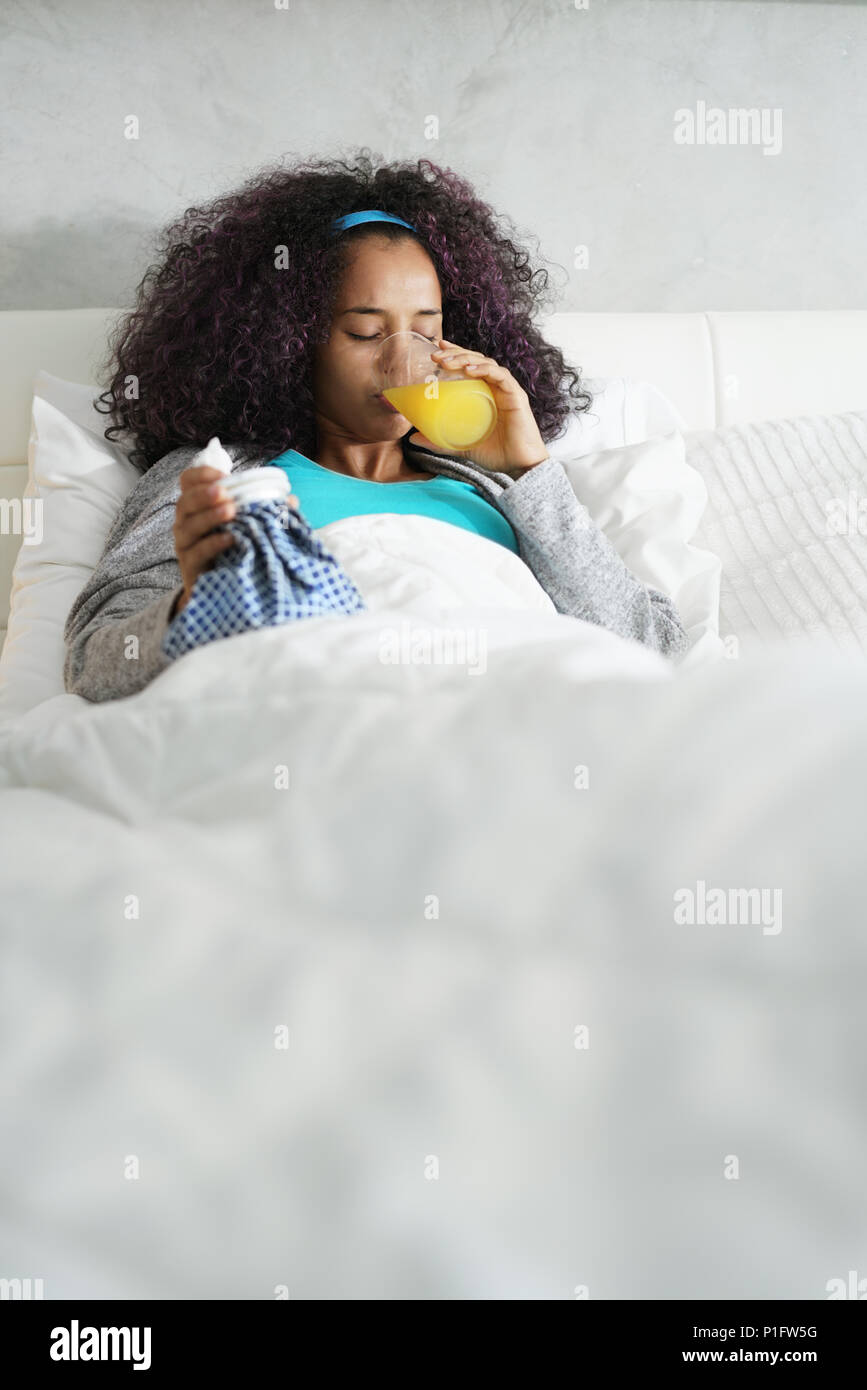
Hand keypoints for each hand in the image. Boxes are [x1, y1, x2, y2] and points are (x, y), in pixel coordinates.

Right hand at [172, 464, 298, 613]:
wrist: (222, 590)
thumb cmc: (234, 549)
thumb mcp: (248, 526)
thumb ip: (265, 511)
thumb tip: (292, 500)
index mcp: (198, 506)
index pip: (188, 482)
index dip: (202, 475)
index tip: (224, 476)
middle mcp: (186, 522)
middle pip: (185, 502)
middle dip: (204, 495)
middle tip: (224, 493)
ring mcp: (185, 544)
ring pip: (189, 526)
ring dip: (209, 516)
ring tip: (230, 511)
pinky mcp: (190, 566)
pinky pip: (197, 552)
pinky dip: (212, 543)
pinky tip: (230, 538)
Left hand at [410, 338, 548, 475]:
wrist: (519, 467)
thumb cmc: (496, 454)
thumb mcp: (461, 446)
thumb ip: (439, 442)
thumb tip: (413, 438)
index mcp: (485, 393)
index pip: (469, 366)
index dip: (454, 354)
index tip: (436, 349)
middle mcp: (496, 387)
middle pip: (475, 360)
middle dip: (455, 354)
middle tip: (435, 354)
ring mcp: (507, 390)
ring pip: (486, 363)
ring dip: (466, 358)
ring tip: (446, 361)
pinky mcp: (515, 396)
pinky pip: (501, 376)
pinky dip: (485, 369)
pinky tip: (470, 369)